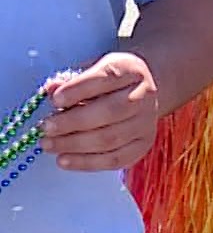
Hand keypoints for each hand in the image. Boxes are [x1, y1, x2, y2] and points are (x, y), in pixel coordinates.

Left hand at [39, 52, 161, 170]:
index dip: (79, 90)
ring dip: (74, 145)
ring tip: (49, 145)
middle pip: (110, 111)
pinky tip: (63, 160)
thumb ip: (71, 81)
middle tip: (46, 128)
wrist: (139, 93)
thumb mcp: (91, 71)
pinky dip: (86, 163)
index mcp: (131, 70)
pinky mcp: (142, 145)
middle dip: (73, 122)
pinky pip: (114, 160)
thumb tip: (51, 90)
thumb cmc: (108, 82)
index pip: (107, 78)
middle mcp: (145, 95)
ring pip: (110, 139)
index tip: (55, 99)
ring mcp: (146, 122)